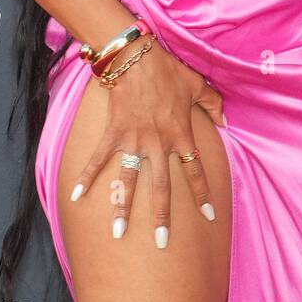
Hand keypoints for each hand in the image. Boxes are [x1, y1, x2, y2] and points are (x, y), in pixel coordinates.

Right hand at [69, 39, 227, 246]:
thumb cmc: (168, 71)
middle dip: (162, 216)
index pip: (195, 170)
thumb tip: (225, 120)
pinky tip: (76, 197)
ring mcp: (134, 140)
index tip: (209, 216)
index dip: (202, 193)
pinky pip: (98, 158)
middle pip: (162, 187)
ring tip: (119, 233)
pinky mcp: (114, 133)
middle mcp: (158, 143)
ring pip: (129, 181)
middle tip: (162, 243)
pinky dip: (86, 177)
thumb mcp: (197, 84)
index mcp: (180, 134)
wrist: (137, 58)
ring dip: (123, 208)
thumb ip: (213, 103)